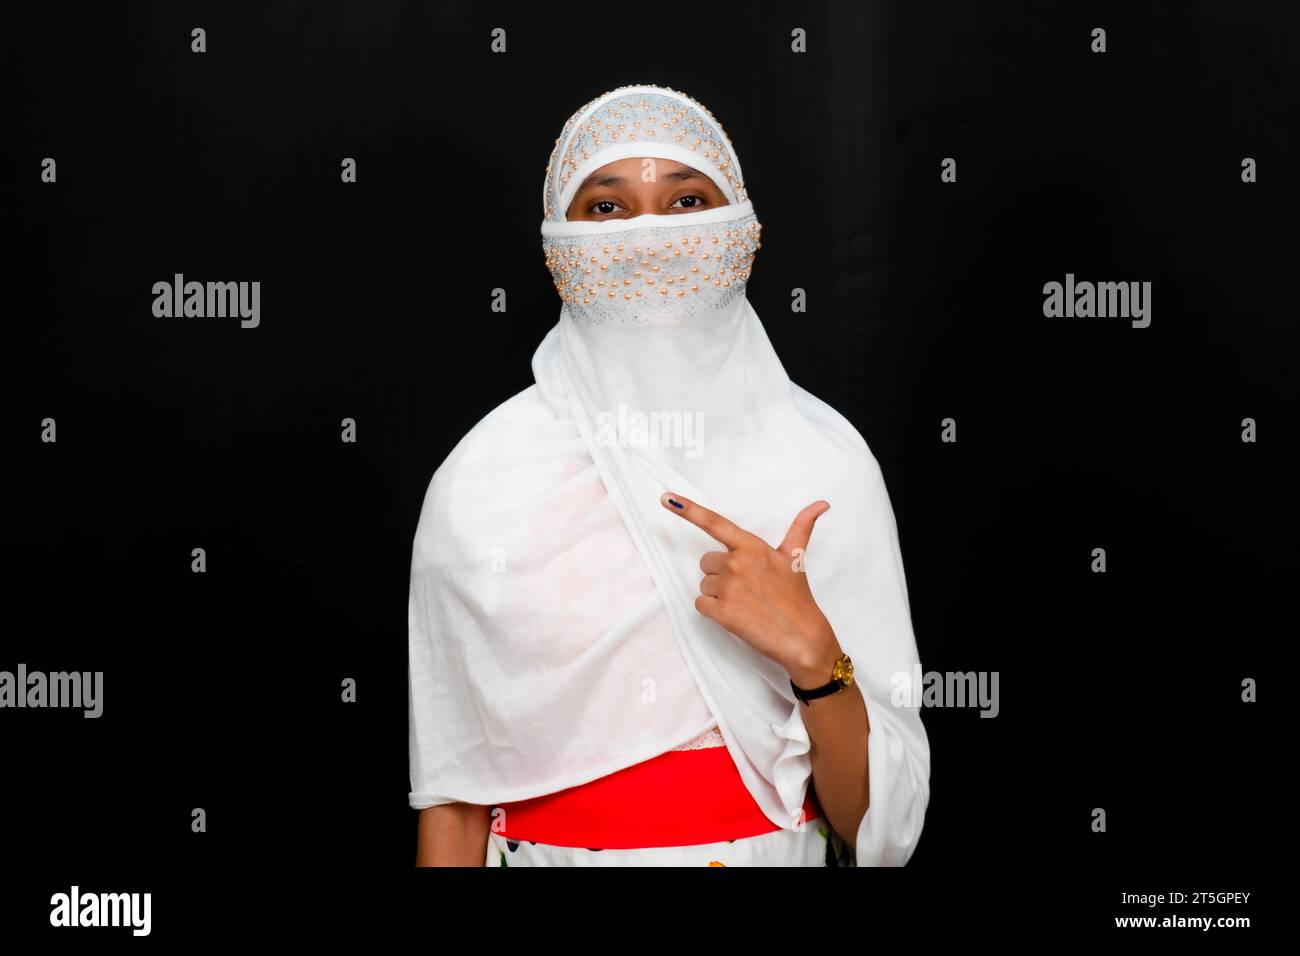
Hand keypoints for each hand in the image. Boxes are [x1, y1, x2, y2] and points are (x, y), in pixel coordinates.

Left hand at [659, 491, 840, 682]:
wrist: (803, 637)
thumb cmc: (798, 597)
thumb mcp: (796, 558)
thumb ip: (801, 527)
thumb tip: (822, 503)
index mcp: (753, 547)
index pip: (715, 523)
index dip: (688, 509)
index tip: (666, 498)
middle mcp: (738, 563)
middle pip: (706, 562)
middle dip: (720, 575)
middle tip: (746, 589)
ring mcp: (730, 588)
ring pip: (704, 585)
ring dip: (718, 596)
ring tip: (745, 604)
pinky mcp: (723, 612)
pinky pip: (701, 605)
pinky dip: (714, 612)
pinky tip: (736, 616)